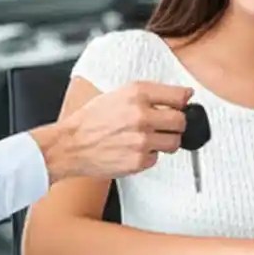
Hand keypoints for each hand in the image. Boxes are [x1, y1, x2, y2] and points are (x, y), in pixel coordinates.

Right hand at [37, 81, 192, 182]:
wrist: (71, 144)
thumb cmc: (91, 120)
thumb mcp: (118, 94)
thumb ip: (149, 94)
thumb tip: (182, 95)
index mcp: (137, 94)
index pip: (180, 96)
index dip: (182, 102)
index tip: (181, 105)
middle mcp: (141, 115)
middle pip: (181, 121)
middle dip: (175, 124)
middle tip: (164, 126)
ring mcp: (141, 140)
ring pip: (174, 143)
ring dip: (165, 142)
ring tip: (147, 139)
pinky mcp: (138, 161)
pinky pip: (156, 159)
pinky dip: (148, 156)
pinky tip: (133, 149)